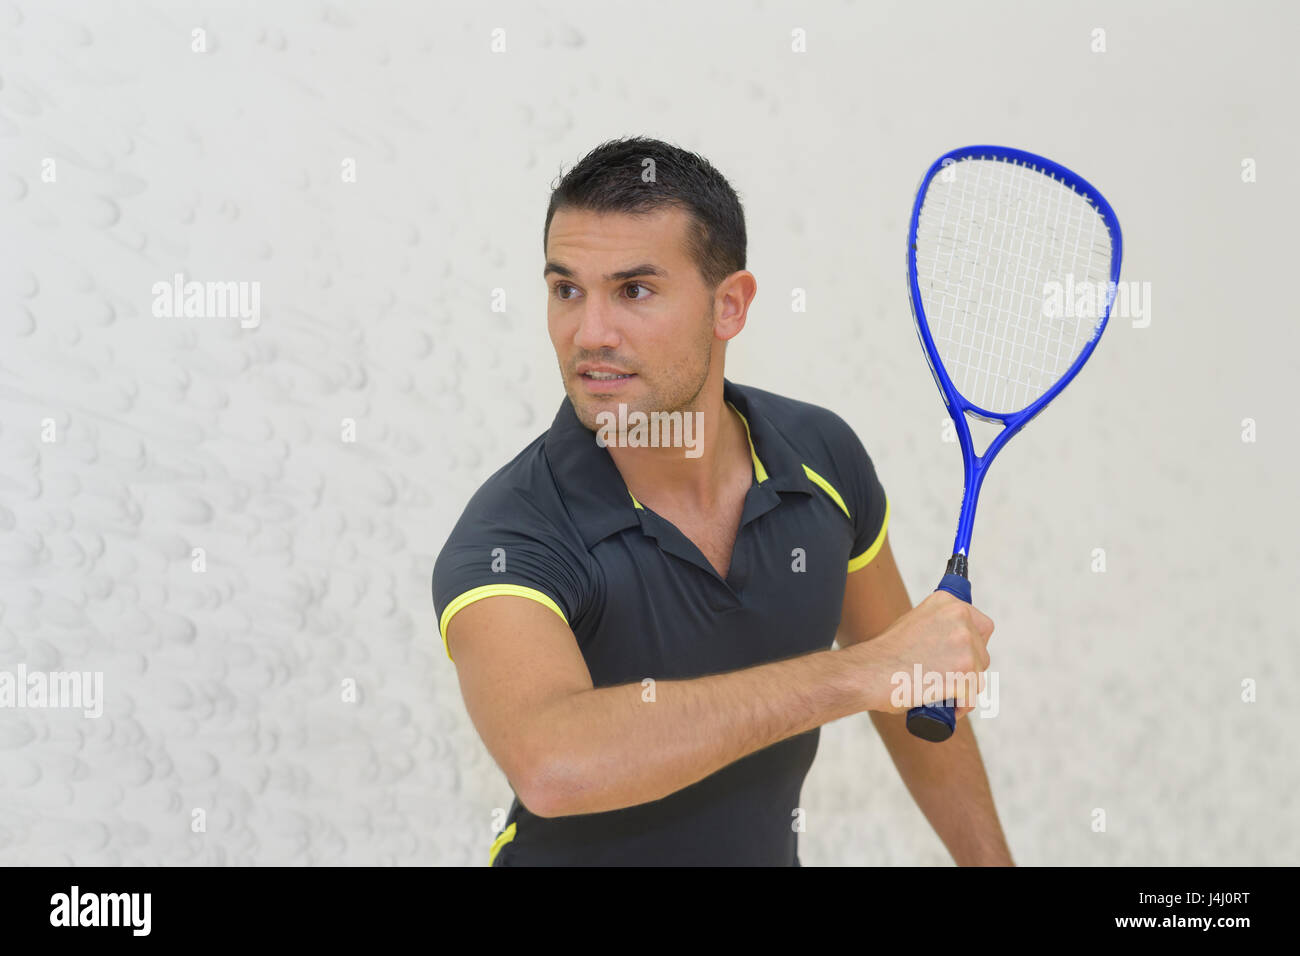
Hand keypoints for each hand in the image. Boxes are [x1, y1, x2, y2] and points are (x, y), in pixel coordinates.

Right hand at [850, 590, 993, 715]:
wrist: (869, 672)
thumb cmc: (886, 654)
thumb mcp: (913, 622)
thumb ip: (938, 625)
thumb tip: (952, 639)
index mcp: (948, 603)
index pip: (983, 625)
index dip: (973, 644)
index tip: (961, 655)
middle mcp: (960, 619)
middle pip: (982, 652)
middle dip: (968, 668)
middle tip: (943, 676)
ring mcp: (964, 646)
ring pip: (978, 676)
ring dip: (963, 688)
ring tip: (938, 693)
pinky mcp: (964, 674)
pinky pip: (971, 696)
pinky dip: (959, 705)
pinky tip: (943, 706)